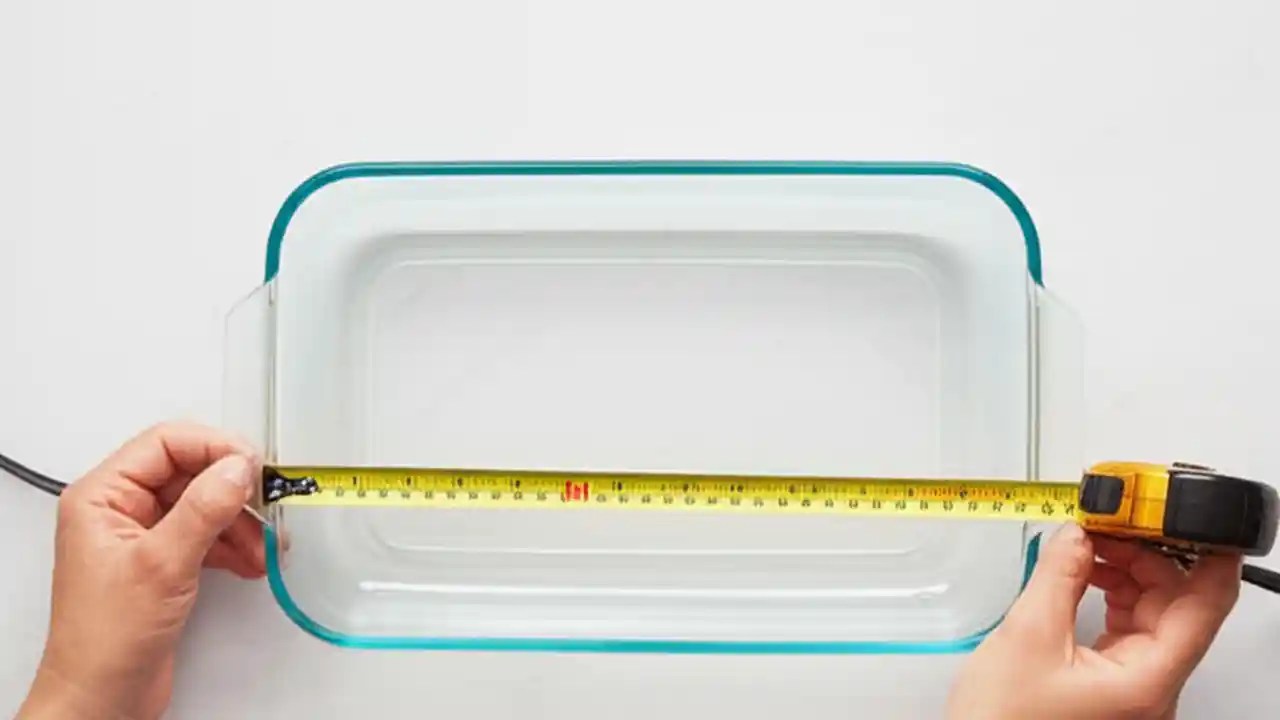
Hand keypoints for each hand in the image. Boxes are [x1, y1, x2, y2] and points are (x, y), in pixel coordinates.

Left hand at [18, 422, 265, 719]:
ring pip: (204, 504)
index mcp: (103, 497)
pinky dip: (234, 545)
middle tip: (267, 502)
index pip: (166, 444)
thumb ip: (203, 510)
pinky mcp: (163, 563)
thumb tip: (237, 468)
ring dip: (240, 522)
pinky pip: (206, 534)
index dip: (214, 448)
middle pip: (191, 472)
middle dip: (233, 490)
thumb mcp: (162, 564)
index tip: (252, 465)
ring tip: (264, 544)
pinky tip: (251, 561)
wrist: (102, 697)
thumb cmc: (104, 639)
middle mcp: (120, 510)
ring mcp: (143, 536)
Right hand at [946, 522, 1240, 719]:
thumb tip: (1075, 534)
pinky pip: (1130, 629)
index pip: (1205, 607)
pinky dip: (1113, 595)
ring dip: (1128, 573)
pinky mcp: (1114, 685)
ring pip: (1154, 614)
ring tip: (1088, 547)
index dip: (1209, 556)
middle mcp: (1152, 687)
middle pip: (1178, 606)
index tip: (1197, 518)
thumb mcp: (1027, 635)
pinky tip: (1085, 577)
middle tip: (1111, 523)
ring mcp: (1135, 688)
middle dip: (1149, 556)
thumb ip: (1058, 575)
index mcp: (1147, 680)